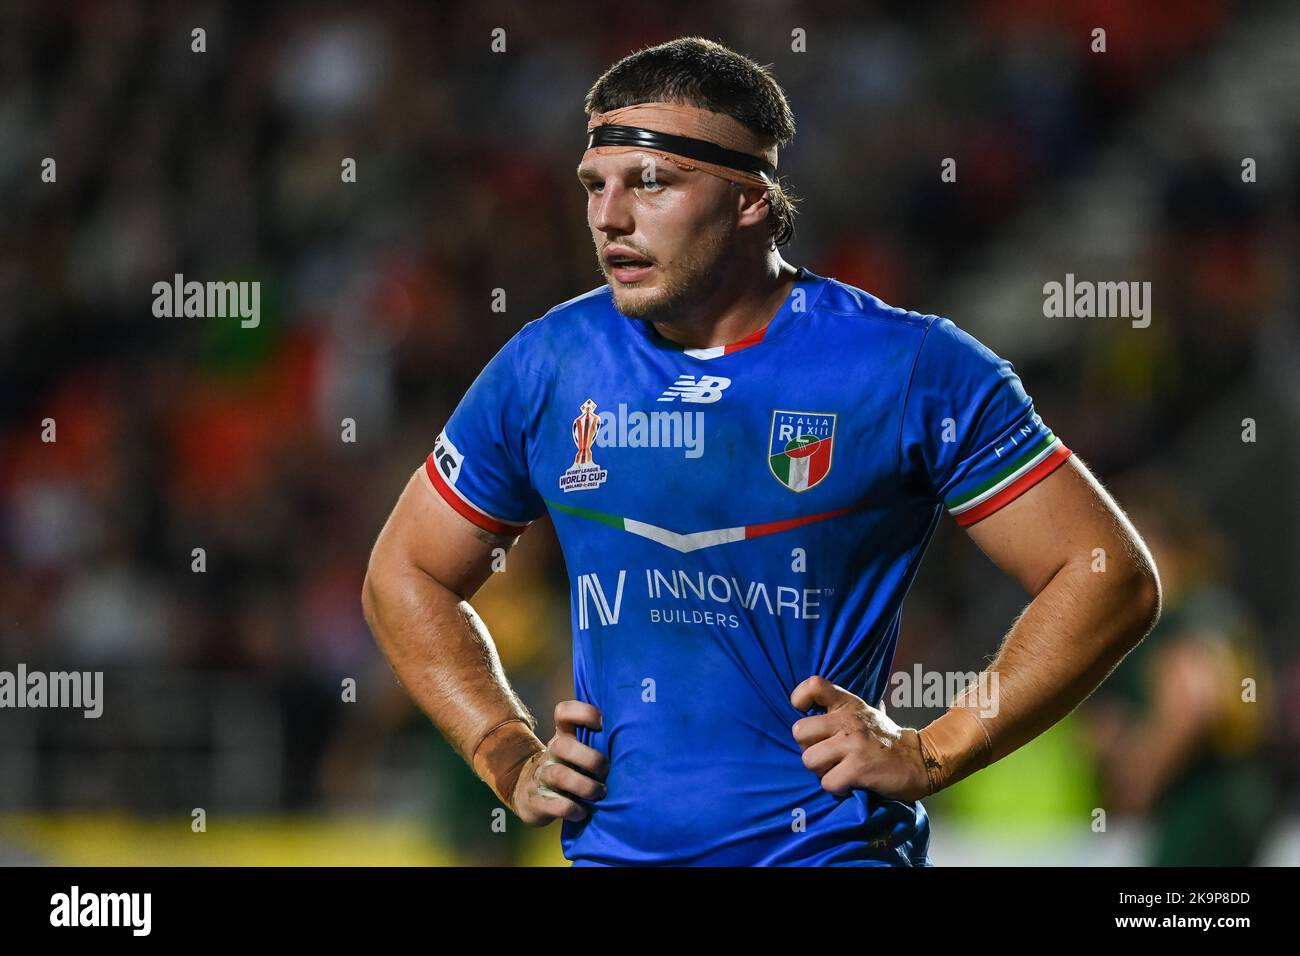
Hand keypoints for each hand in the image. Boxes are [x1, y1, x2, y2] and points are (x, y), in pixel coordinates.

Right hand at [510, 700, 608, 825]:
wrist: (532, 795)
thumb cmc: (569, 769)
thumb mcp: (577, 750)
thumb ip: (598, 741)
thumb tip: (637, 739)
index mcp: (563, 736)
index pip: (564, 712)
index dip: (583, 713)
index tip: (602, 724)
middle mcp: (551, 753)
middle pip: (563, 746)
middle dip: (590, 759)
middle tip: (606, 770)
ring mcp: (542, 777)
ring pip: (560, 776)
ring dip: (585, 786)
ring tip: (599, 793)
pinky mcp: (538, 802)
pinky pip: (556, 805)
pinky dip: (574, 810)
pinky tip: (584, 812)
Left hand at [790, 676, 929, 801]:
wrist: (919, 760)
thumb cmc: (884, 739)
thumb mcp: (862, 713)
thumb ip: (836, 711)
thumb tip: (803, 718)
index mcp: (847, 704)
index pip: (813, 685)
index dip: (800, 698)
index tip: (806, 712)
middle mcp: (847, 721)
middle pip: (800, 732)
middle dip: (808, 748)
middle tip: (827, 755)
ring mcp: (853, 744)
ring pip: (809, 760)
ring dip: (821, 771)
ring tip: (838, 770)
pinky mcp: (859, 769)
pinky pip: (827, 782)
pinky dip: (836, 787)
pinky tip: (849, 783)